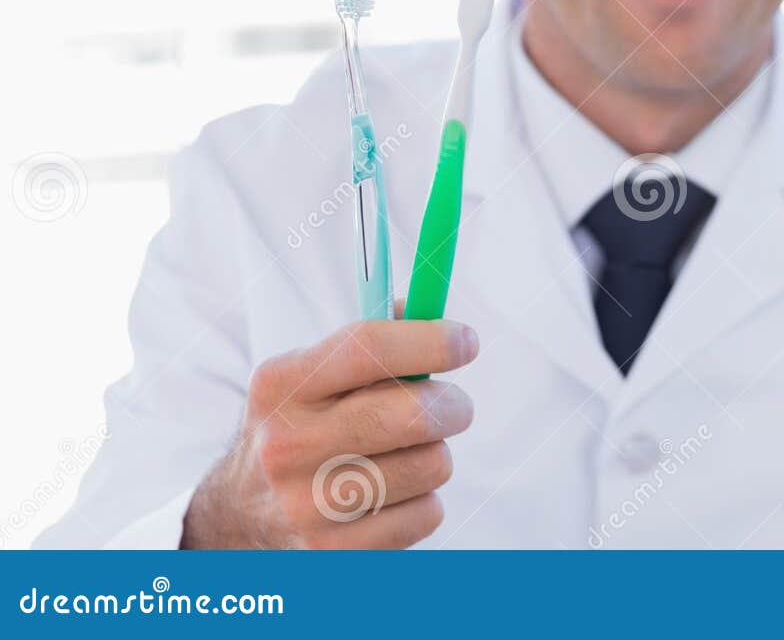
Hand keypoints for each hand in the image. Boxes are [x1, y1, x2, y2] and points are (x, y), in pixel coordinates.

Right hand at [181, 306, 478, 548]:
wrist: (239, 517)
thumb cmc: (303, 424)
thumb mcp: (311, 374)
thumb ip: (372, 338)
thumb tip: (432, 306)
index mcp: (281, 385)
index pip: (369, 349)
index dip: (431, 341)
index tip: (467, 342)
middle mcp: (287, 446)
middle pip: (412, 415)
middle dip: (453, 404)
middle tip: (453, 405)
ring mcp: (308, 507)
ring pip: (432, 464)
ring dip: (436, 454)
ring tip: (408, 454)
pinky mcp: (336, 554)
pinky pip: (427, 513)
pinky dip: (425, 500)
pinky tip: (394, 495)